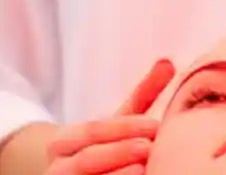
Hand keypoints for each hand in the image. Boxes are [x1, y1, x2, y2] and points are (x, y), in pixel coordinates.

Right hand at [45, 58, 175, 174]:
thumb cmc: (101, 149)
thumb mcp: (117, 123)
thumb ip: (142, 95)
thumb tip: (168, 62)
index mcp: (64, 140)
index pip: (94, 130)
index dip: (124, 129)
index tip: (155, 127)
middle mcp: (58, 166)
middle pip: (87, 158)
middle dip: (119, 152)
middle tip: (149, 148)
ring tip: (143, 170)